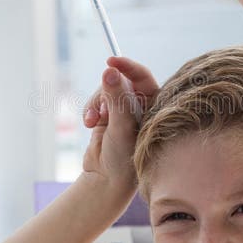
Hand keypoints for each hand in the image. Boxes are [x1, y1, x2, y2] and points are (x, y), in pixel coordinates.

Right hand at [82, 56, 159, 193]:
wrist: (106, 180)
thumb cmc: (123, 158)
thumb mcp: (121, 126)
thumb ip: (116, 98)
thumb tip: (109, 71)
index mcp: (154, 106)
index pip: (142, 77)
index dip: (127, 66)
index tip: (110, 61)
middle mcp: (140, 106)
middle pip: (120, 81)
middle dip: (106, 92)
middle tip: (101, 107)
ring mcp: (123, 110)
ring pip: (105, 89)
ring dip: (96, 102)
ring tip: (92, 121)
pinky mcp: (108, 115)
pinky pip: (97, 101)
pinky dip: (90, 109)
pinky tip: (89, 123)